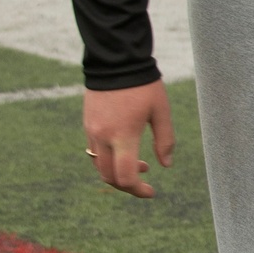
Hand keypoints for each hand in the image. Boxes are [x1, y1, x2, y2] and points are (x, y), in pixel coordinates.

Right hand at [83, 82, 172, 198]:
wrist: (115, 60)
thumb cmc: (143, 84)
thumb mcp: (161, 111)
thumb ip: (165, 140)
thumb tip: (166, 165)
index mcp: (123, 135)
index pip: (125, 176)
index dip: (138, 190)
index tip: (151, 192)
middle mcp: (103, 136)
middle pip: (109, 177)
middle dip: (127, 185)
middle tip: (145, 183)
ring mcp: (92, 130)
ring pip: (100, 166)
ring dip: (118, 172)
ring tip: (140, 164)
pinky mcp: (87, 124)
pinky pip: (95, 151)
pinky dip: (109, 159)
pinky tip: (125, 150)